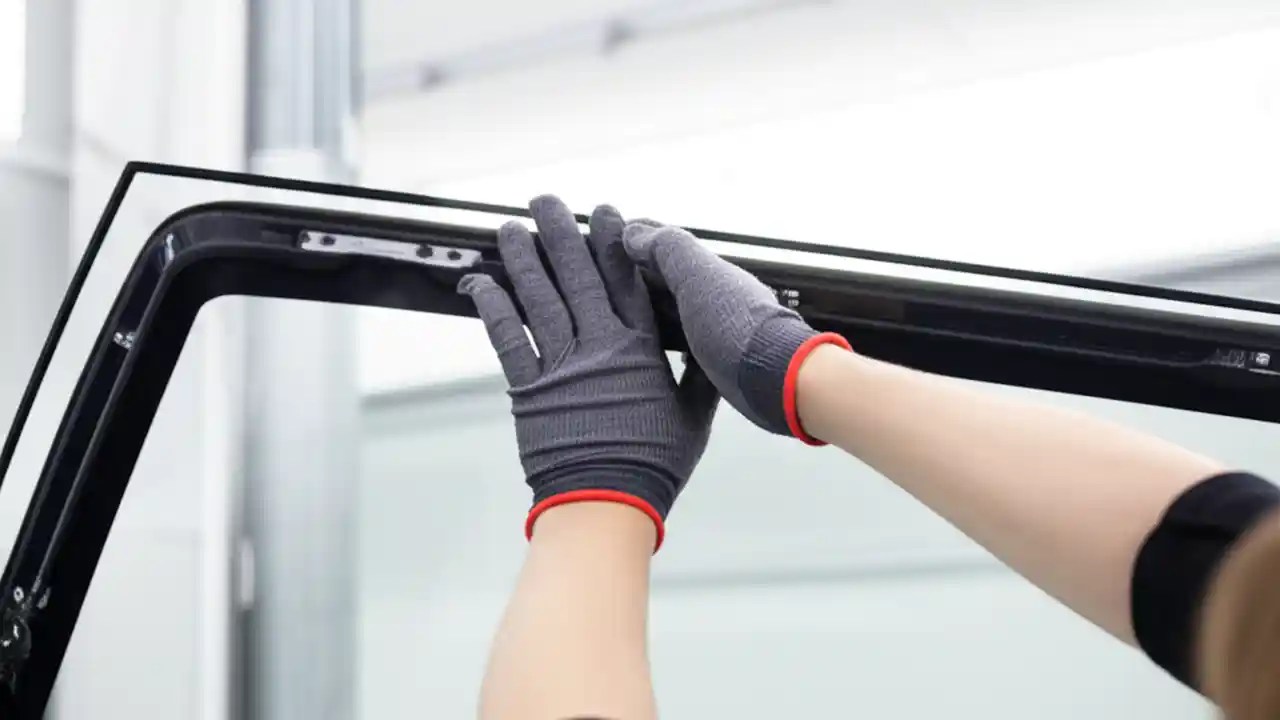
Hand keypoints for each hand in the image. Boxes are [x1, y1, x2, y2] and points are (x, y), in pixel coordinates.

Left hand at [459, 196, 718, 548]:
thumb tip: (714, 352)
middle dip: (560, 235)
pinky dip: (493, 309)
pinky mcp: (529, 390)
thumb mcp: (694, 420)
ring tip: (509, 228)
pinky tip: (483, 283)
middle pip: (577, 278)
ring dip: (523, 261)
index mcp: (639, 351)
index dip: (612, 244)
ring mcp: (561, 366)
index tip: (603, 213)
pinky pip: (508, 340)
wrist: (607, 502)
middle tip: (544, 202)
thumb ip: (699, 379)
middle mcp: (598, 348)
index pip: (625, 282)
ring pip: (539, 300)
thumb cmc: (654, 466)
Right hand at [622, 223, 850, 444]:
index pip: (668, 245)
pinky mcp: (718, 362)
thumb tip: (633, 231)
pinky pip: (686, 344)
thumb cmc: (736, 326)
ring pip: (677, 311)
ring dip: (653, 307)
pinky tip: (655, 350)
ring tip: (622, 312)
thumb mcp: (699, 277)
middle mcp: (717, 297)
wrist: (777, 380)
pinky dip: (669, 340)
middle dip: (641, 273)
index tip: (610, 235)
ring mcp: (719, 330)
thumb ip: (669, 250)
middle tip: (607, 275)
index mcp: (711, 271)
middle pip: (671, 278)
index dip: (639, 238)